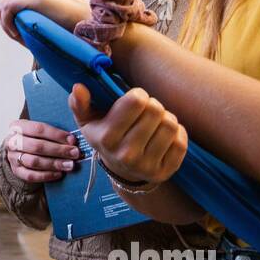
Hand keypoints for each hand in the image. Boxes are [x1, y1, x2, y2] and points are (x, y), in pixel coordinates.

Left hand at [0, 0, 90, 42]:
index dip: (9, 23)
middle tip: (22, 39)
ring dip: (7, 27)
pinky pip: (6, 10)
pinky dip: (8, 25)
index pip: (8, 5)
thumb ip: (35, 17)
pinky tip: (21, 35)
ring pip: (1, 9)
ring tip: (23, 38)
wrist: (93, 23)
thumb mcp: (49, 18)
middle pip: (1, 7)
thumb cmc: (74, 25)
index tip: (23, 37)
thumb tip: (19, 28)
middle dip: (7, 25)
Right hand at [3, 119, 80, 182]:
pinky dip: (46, 175)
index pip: (38, 129)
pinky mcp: (16, 171)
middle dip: (58, 150)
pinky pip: (31, 175)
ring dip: (54, 163)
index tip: (72, 140)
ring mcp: (12, 157)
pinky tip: (59, 174)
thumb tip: (72, 136)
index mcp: (18, 126)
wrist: (21, 150)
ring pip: (34, 161)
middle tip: (74, 153)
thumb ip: (54, 128)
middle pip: (36, 146)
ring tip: (69, 165)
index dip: (57, 135)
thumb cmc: (36, 137)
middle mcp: (12, 141)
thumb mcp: (40, 128)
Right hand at [68, 84, 185, 185]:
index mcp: (107, 138)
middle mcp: (126, 154)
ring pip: (171, 124)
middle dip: (152, 105)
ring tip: (154, 123)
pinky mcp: (165, 171)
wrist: (122, 172)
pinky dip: (176, 134)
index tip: (134, 100)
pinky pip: (181, 142)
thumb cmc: (105, 137)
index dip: (138, 95)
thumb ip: (79, 103)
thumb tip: (78, 87)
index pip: (136, 101)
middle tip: (145, 112)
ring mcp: (146, 166)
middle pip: (156, 110)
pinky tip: (163, 137)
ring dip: (165, 118)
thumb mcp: (88, 121)